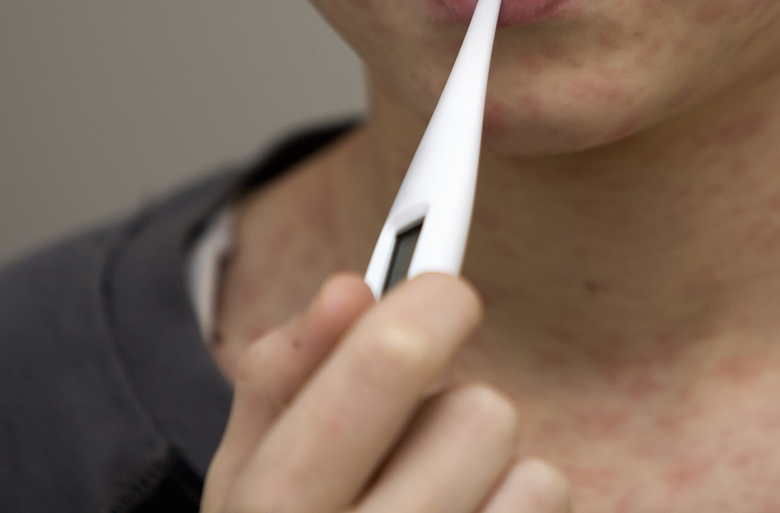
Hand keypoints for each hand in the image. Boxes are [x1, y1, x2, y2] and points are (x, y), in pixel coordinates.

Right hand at [204, 272, 569, 512]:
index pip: (384, 364)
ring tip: (434, 512)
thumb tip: (347, 289)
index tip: (445, 291)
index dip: (427, 303)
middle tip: (431, 425)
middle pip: (481, 413)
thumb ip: (282, 382)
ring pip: (535, 475)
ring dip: (493, 480)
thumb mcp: (243, 486)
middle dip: (455, 411)